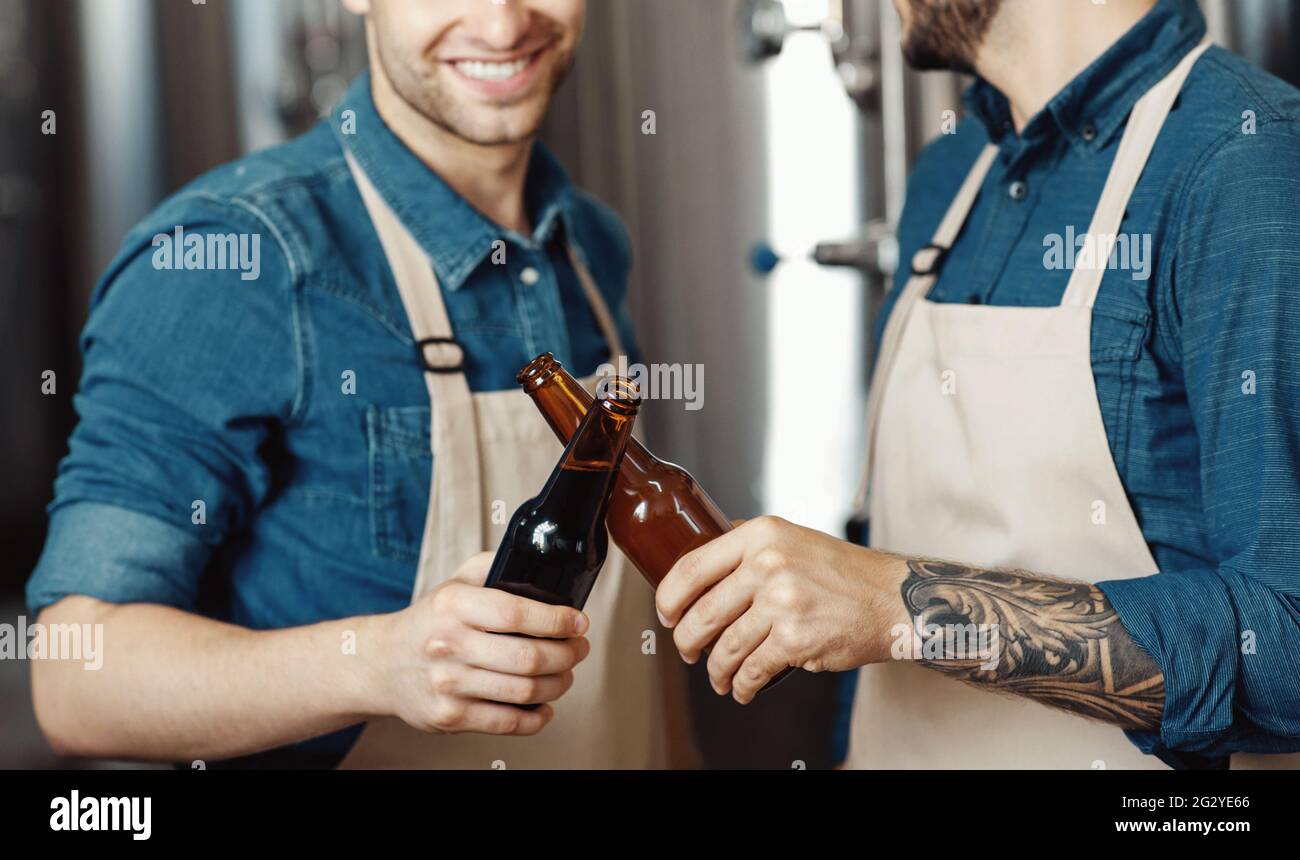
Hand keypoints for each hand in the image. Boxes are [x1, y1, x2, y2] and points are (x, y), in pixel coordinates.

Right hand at [369, 552, 590, 735]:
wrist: (382, 664)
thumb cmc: (430, 621)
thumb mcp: (455, 581)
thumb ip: (494, 566)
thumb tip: (539, 566)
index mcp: (453, 605)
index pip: (516, 612)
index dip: (557, 619)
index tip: (578, 621)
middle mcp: (449, 644)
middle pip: (528, 656)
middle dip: (567, 654)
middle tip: (578, 649)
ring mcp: (448, 684)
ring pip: (525, 691)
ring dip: (559, 683)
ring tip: (565, 673)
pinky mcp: (450, 717)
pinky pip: (508, 722)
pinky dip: (538, 717)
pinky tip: (544, 706)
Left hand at [655, 516, 907, 702]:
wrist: (891, 598)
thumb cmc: (842, 571)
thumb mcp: (792, 537)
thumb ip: (749, 543)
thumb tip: (706, 554)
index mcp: (760, 535)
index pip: (691, 567)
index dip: (668, 598)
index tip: (665, 614)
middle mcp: (767, 565)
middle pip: (700, 614)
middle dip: (686, 642)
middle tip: (687, 651)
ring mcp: (781, 603)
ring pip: (724, 648)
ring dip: (715, 671)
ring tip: (718, 677)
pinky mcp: (795, 640)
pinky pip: (752, 670)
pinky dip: (741, 686)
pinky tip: (742, 688)